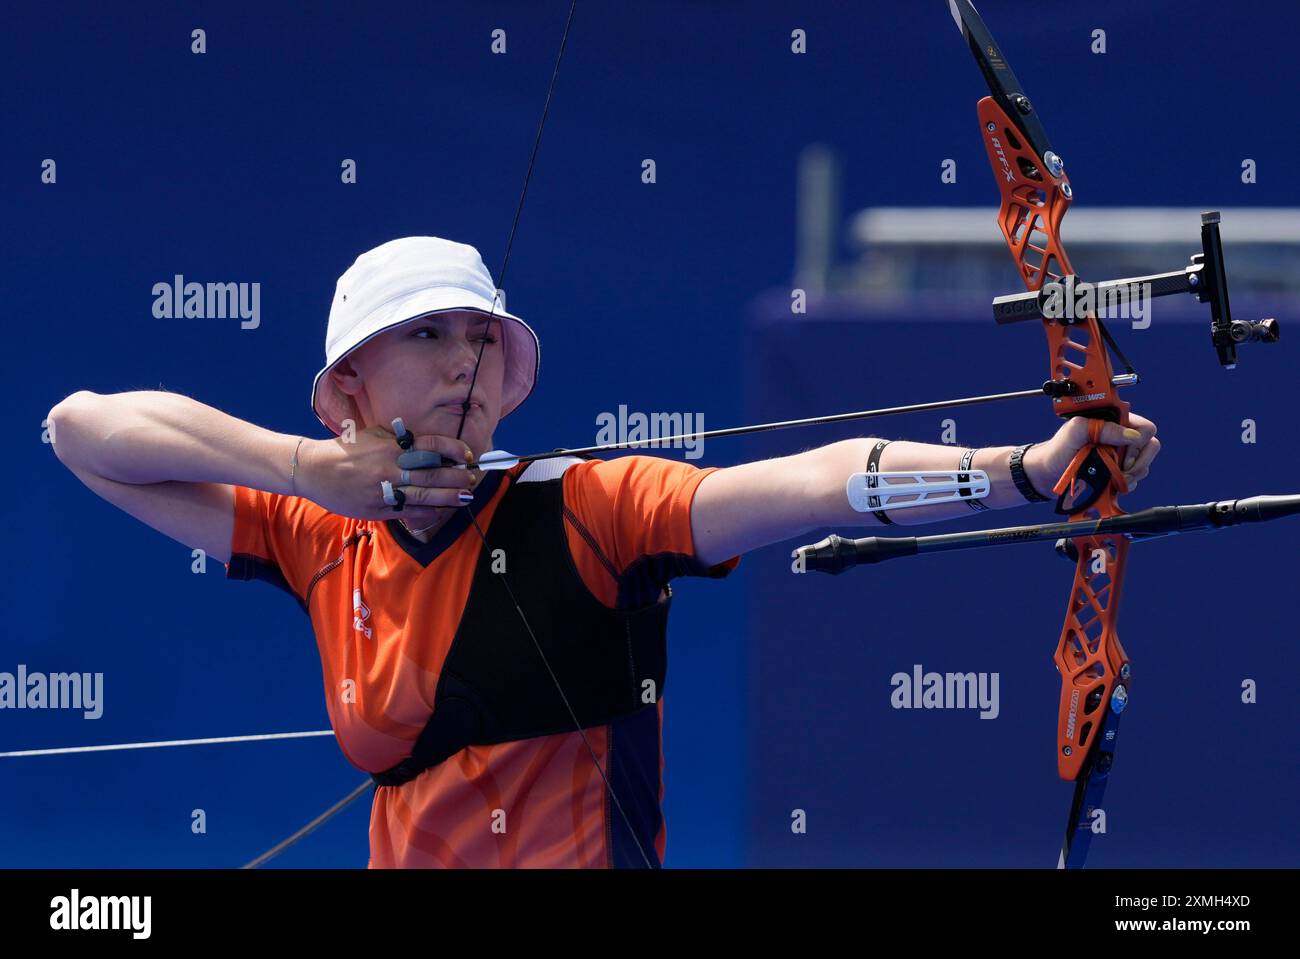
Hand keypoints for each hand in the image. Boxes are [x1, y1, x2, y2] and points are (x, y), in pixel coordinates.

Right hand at [295, 425, 483, 523]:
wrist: (314, 470)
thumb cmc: (346, 450)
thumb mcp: (373, 434)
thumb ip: (398, 437)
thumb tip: (426, 441)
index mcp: (391, 447)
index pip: (432, 445)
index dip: (454, 449)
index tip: (467, 454)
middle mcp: (390, 468)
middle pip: (433, 473)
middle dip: (457, 476)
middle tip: (471, 478)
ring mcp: (384, 490)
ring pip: (425, 496)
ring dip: (449, 497)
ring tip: (466, 496)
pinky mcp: (376, 508)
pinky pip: (408, 512)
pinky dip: (427, 512)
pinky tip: (439, 511)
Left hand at [1024, 412, 1159, 496]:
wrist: (1047, 474)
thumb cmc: (1057, 449)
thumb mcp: (1075, 431)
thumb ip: (1103, 427)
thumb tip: (1131, 435)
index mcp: (1114, 421)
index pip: (1145, 428)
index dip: (1138, 442)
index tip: (1121, 453)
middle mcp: (1120, 437)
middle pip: (1149, 447)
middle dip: (1138, 462)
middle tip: (1122, 470)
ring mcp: (1120, 455)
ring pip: (1143, 465)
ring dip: (1132, 474)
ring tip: (1114, 478)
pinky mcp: (1117, 472)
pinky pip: (1135, 478)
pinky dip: (1127, 483)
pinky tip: (1112, 484)